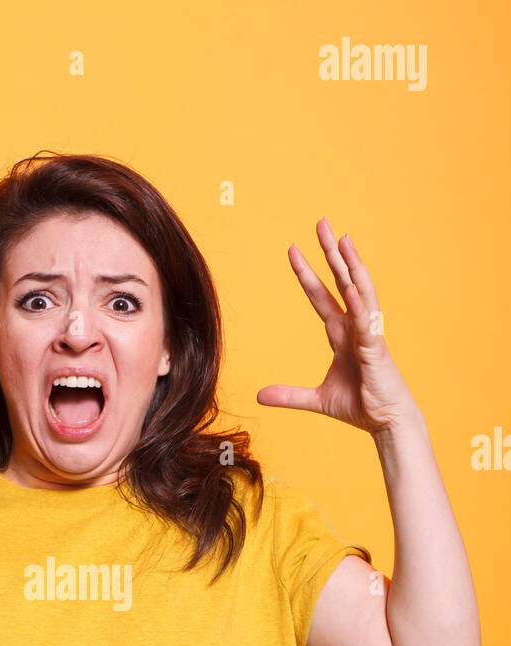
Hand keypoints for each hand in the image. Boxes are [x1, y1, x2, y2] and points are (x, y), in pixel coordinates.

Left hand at [257, 218, 418, 434]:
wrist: (386, 423)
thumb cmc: (360, 405)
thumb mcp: (317, 399)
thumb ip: (289, 395)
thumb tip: (259, 395)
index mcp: (341, 334)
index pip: (321, 297)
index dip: (307, 274)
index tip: (292, 250)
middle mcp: (355, 327)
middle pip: (342, 282)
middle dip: (331, 253)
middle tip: (321, 223)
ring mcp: (368, 335)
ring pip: (360, 292)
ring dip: (351, 265)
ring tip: (343, 239)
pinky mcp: (377, 351)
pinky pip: (368, 323)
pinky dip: (361, 305)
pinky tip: (353, 287)